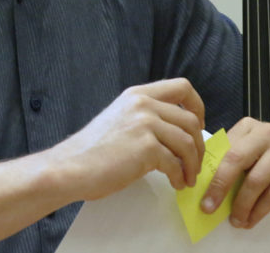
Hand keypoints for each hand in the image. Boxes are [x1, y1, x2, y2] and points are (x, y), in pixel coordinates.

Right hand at [47, 78, 205, 201]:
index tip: (199, 124)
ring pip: (188, 142)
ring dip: (192, 164)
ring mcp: (145, 124)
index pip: (182, 87)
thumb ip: (144, 116)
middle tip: (195, 162)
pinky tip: (175, 183)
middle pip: (190, 119)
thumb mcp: (119, 118)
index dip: (197, 106)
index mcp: (137, 95)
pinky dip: (179, 176)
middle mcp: (143, 104)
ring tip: (187, 178)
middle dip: (198, 144)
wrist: (70, 167)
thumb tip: (173, 131)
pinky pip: (176, 163)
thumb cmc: (91, 151)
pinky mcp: (146, 148)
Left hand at [198, 117, 269, 227]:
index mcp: (249, 127)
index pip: (223, 148)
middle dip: (219, 186)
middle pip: (236, 159)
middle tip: (208, 207)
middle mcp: (267, 132)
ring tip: (235, 220)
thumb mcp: (253, 153)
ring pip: (256, 180)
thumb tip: (204, 185)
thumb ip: (232, 161)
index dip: (208, 170)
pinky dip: (260, 210)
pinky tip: (252, 219)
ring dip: (242, 205)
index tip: (197, 191)